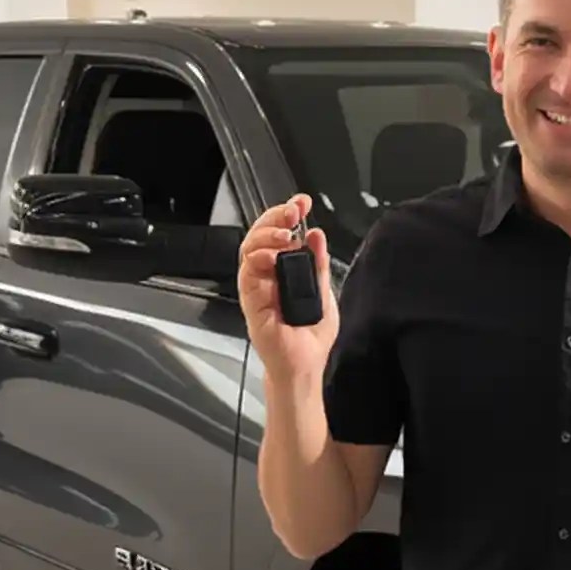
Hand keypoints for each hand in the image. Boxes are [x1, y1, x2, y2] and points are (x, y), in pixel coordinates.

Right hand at [238, 194, 339, 378]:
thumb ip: (319, 266)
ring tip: (284, 234)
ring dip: (265, 236)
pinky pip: (246, 275)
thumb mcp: (324, 294)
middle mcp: (268, 277)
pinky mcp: (251, 303)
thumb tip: (316, 235)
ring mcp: (257, 289)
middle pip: (261, 237)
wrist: (304, 366)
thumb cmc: (310, 337)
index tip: (301, 203)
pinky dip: (256, 261)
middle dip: (275, 217)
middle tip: (291, 211)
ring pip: (249, 250)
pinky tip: (271, 256)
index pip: (280, 236)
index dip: (286, 216)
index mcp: (285, 272)